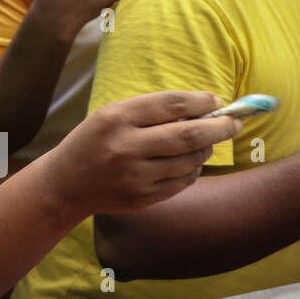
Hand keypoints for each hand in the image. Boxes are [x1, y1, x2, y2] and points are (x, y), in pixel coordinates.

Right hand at [41, 90, 241, 218]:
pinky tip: (187, 163)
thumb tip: (203, 109)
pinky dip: (193, 169)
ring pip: (191, 161)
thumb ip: (151, 112)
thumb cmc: (93, 142)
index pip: (171, 104)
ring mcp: (135, 176)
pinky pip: (183, 182)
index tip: (218, 101)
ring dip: (206, 149)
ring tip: (205, 142)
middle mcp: (125, 147)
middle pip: (189, 135)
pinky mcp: (142, 197)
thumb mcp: (111, 116)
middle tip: (234, 123)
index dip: (202, 101)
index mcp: (115, 118)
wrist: (65, 183)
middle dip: (220, 127)